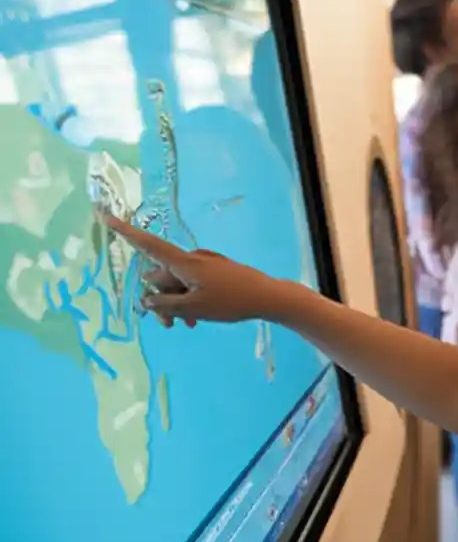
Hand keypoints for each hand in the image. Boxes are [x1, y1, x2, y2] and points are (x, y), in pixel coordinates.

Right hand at [99, 212, 282, 326]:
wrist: (268, 296)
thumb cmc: (230, 301)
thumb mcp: (193, 308)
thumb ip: (166, 304)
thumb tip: (147, 300)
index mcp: (184, 262)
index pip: (148, 244)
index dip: (125, 232)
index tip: (106, 216)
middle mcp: (192, 259)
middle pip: (162, 275)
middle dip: (160, 299)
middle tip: (168, 325)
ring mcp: (205, 265)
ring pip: (178, 283)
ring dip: (176, 303)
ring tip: (186, 325)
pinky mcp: (216, 273)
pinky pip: (193, 284)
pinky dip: (189, 300)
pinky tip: (197, 319)